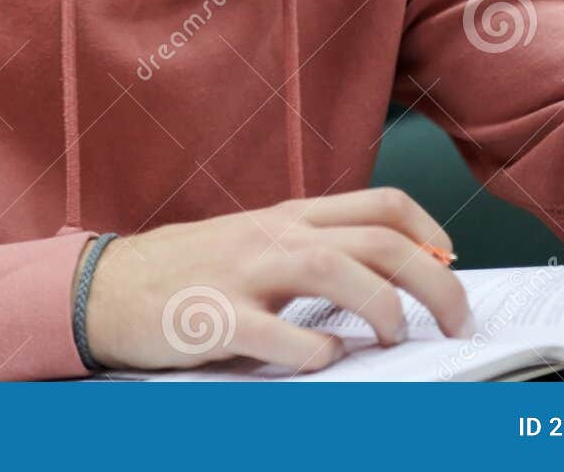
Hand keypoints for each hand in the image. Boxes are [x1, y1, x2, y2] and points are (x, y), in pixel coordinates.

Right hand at [80, 188, 473, 372]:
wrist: (106, 288)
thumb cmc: (185, 273)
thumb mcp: (254, 246)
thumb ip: (310, 255)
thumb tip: (388, 284)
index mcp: (288, 217)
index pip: (380, 204)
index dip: (429, 233)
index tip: (450, 265)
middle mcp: (273, 236)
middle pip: (377, 240)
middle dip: (434, 282)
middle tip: (456, 321)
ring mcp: (243, 273)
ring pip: (336, 270)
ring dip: (382, 307)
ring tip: (396, 339)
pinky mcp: (214, 315)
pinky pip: (277, 331)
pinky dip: (314, 348)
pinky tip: (324, 358)